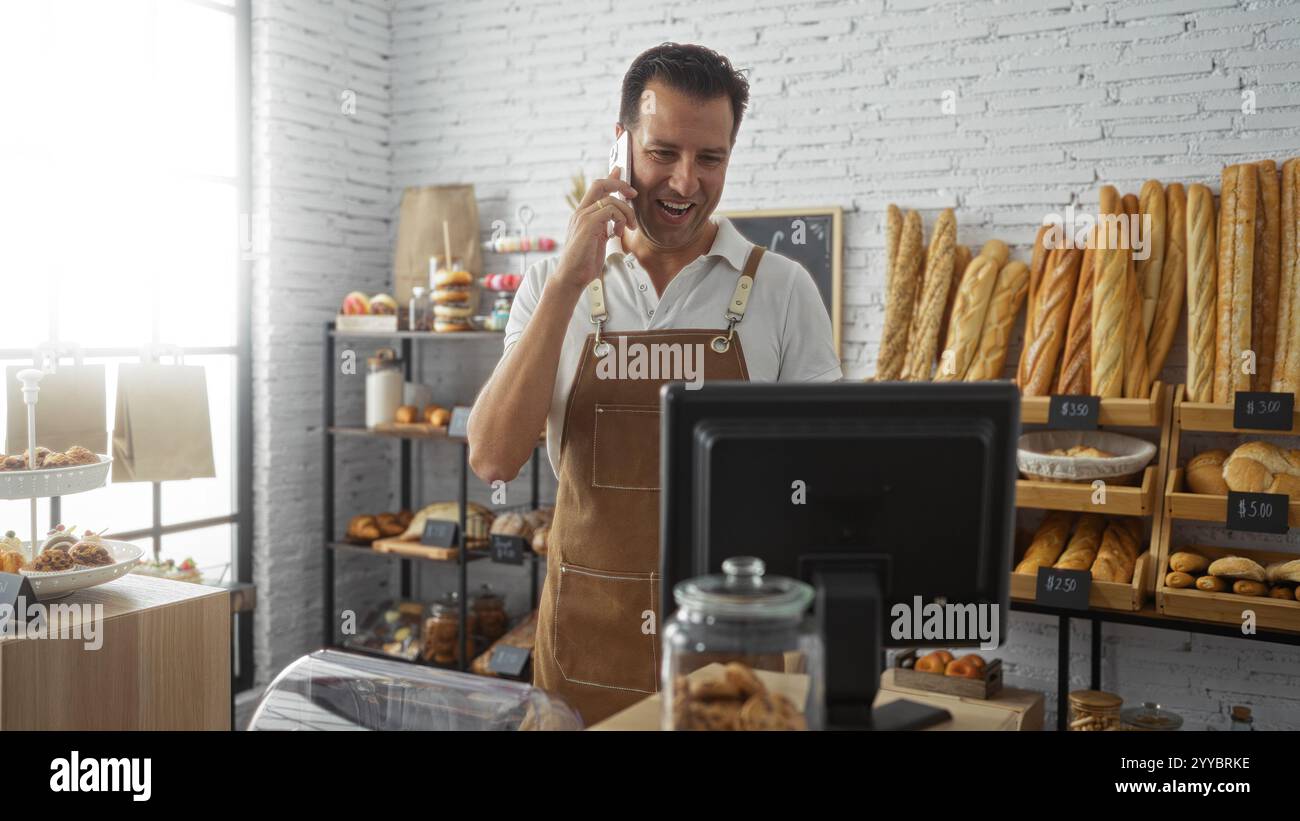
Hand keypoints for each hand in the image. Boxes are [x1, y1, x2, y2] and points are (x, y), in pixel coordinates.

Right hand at [550, 167, 636, 293]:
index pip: (596, 188)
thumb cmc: (584, 262)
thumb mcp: (598, 240)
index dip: (610, 177)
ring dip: (626, 212)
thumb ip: (606, 227)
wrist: (571, 277)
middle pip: (600, 184)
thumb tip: (616, 221)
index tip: (620, 170)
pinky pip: (610, 211)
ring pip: (611, 200)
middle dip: (620, 184)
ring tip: (629, 228)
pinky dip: (621, 220)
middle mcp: (581, 212)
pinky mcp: (587, 225)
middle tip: (633, 195)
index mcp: (582, 214)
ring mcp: (582, 217)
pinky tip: (619, 233)